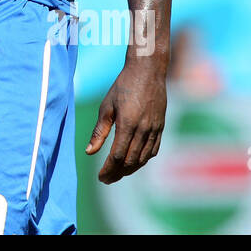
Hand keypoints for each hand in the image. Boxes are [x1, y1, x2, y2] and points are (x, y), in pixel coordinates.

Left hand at [85, 57, 167, 183]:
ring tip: (117, 174)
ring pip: (143, 159)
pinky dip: (143, 160)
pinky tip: (134, 162)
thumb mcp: (107, 106)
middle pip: (130, 161)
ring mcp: (155, 129)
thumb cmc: (123, 86)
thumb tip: (89, 152)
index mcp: (128, 124)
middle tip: (106, 179)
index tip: (100, 177)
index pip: (117, 156)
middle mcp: (143, 129)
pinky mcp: (161, 127)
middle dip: (117, 173)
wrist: (148, 71)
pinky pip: (153, 150)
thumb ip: (100, 131)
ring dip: (130, 170)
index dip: (108, 169)